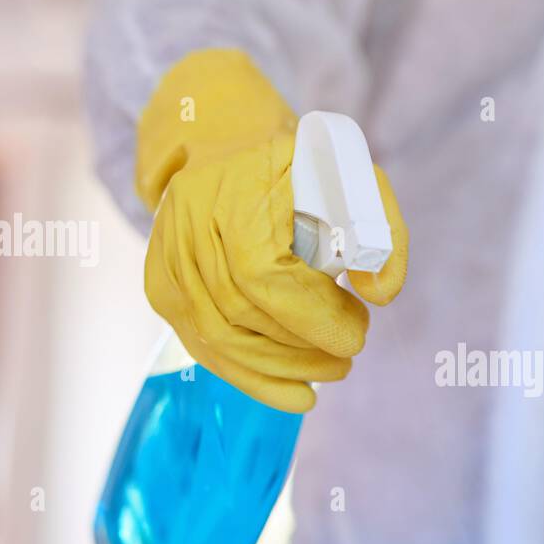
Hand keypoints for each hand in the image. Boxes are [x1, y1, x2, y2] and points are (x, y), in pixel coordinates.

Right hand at [136, 49, 407, 411]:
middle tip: (348, 355)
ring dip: (282, 369)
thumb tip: (381, 294)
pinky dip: (251, 379)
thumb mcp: (354, 180)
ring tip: (329, 371)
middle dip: (302, 348)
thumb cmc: (300, 169)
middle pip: (239, 312)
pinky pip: (201, 345)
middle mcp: (187, 221)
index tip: (358, 330)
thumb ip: (383, 232)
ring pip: (219, 338)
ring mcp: (166, 256)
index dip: (311, 316)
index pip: (261, 274)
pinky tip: (296, 394)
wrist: (227, 149)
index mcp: (233, 190)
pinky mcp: (160, 285)